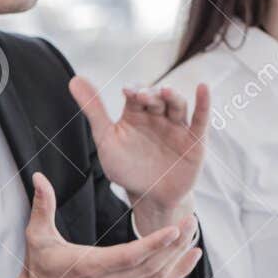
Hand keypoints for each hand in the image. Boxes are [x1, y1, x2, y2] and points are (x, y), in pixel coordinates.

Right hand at [0, 172, 202, 277]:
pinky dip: (176, 275)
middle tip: (190, 222)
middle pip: (151, 266)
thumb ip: (42, 206)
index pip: (129, 257)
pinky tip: (189, 260)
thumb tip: (38, 178)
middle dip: (175, 244)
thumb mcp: (36, 237)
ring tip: (193, 236)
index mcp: (89, 268)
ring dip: (179, 258)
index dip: (154, 244)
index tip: (174, 230)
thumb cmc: (40, 271)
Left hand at [70, 76, 210, 224]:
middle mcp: (157, 115)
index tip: (128, 92)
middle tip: (143, 96)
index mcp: (136, 113)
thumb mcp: (106, 140)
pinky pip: (200, 119)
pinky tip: (203, 88)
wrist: (148, 198)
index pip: (136, 94)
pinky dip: (203, 103)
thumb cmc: (126, 168)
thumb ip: (93, 110)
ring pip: (177, 105)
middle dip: (151, 95)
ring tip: (166, 92)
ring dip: (172, 97)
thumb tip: (74, 79)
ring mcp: (177, 126)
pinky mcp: (194, 140)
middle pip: (157, 98)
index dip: (134, 90)